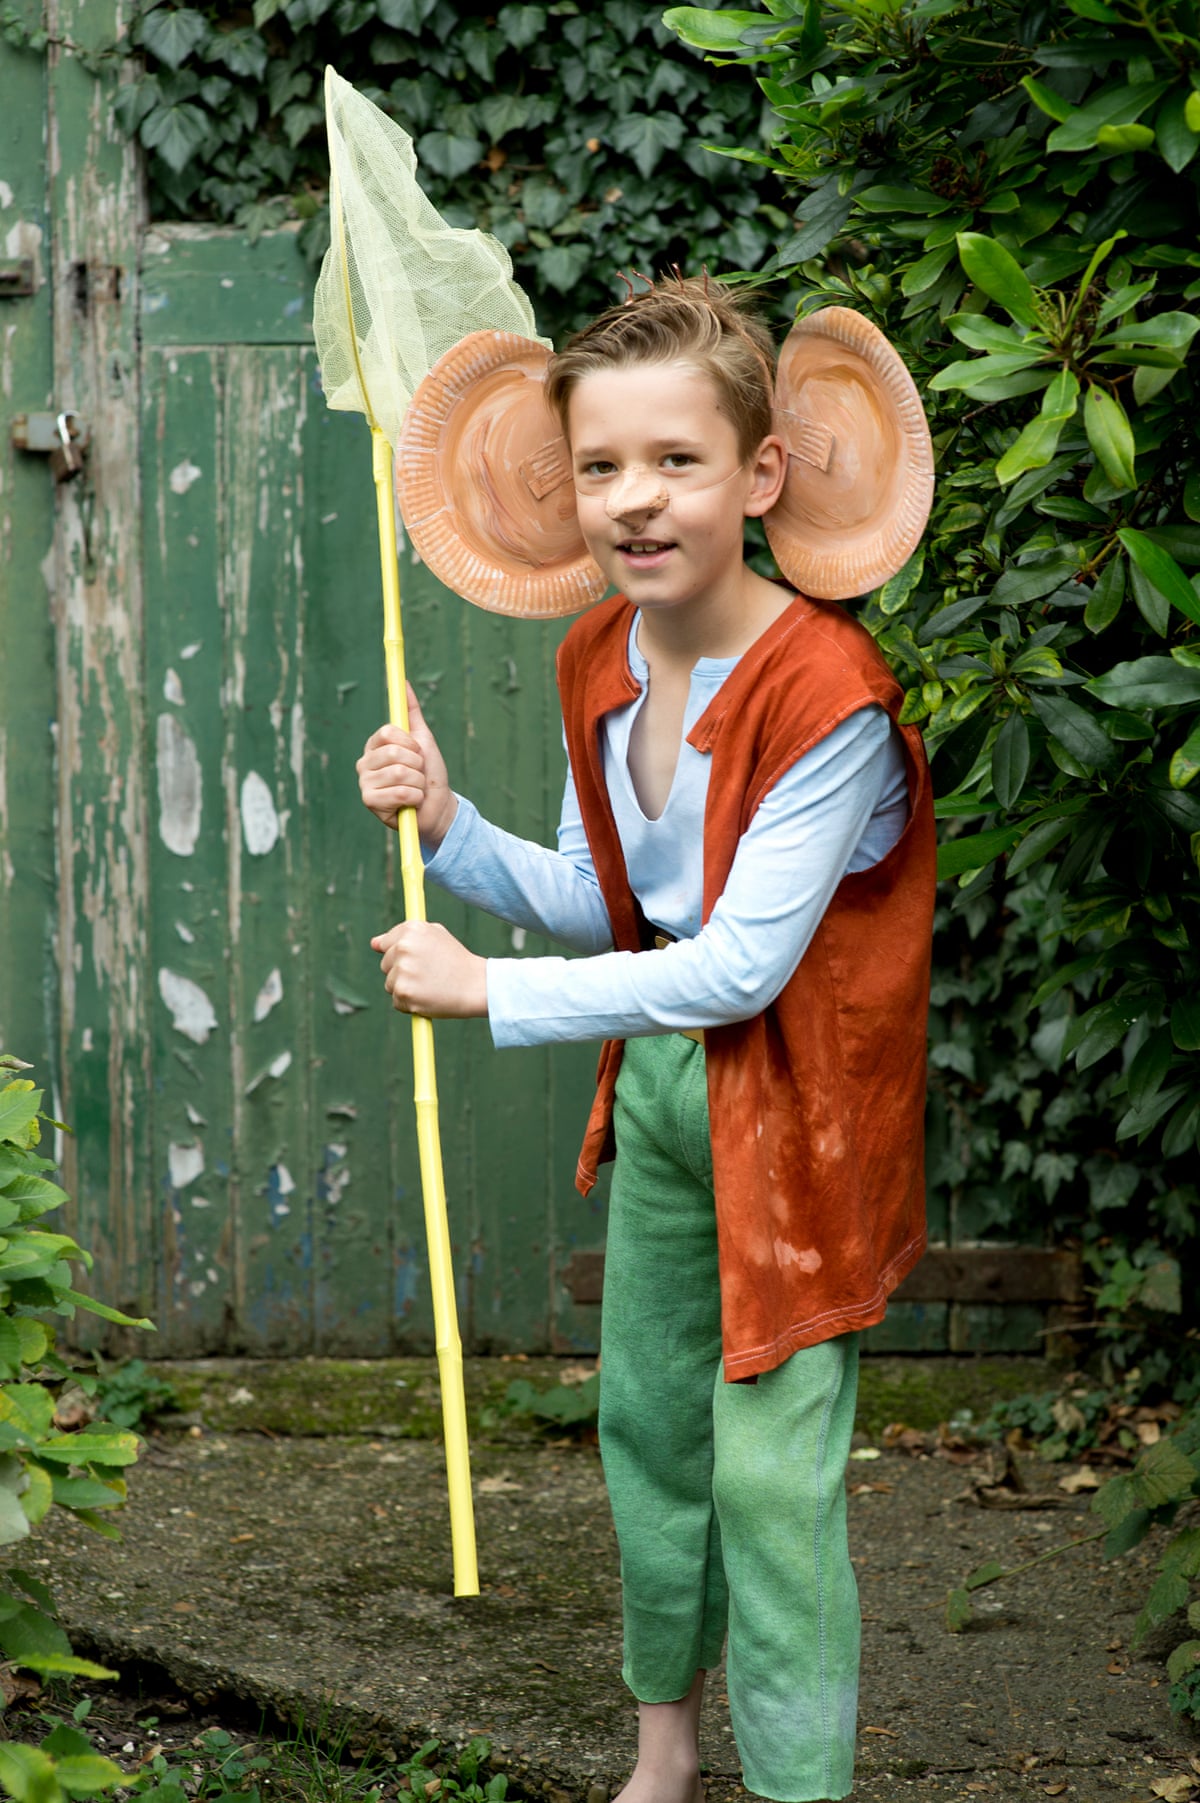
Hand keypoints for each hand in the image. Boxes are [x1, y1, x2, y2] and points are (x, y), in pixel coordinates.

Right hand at [356, 686, 456, 847]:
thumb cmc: (429, 774)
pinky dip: (415, 797)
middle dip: (417, 765)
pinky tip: (411, 802)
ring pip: (400, 773)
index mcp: (375, 746)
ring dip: (418, 782)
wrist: (438, 808)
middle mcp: (365, 763)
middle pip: (394, 753)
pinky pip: (401, 793)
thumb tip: (404, 684)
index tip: (417, 751)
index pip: (387, 732)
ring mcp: (365, 783)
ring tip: (416, 789)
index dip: (409, 742)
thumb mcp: (424, 740)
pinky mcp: (370, 802)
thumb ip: (412, 713)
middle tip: (418, 774)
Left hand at [371, 921, 487, 1018]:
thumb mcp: (437, 936)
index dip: (398, 953)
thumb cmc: (456, 960)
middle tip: (427, 974)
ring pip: (390, 984)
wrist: (476, 985)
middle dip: (401, 971)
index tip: (411, 960)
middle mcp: (403, 947)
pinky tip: (428, 998)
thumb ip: (406, 935)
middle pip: (385, 964)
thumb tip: (374, 943)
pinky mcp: (403, 992)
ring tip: (430, 986)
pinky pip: (396, 1001)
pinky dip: (409, 1004)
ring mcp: (402, 970)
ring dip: (405, 988)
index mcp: (411, 930)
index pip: (385, 942)